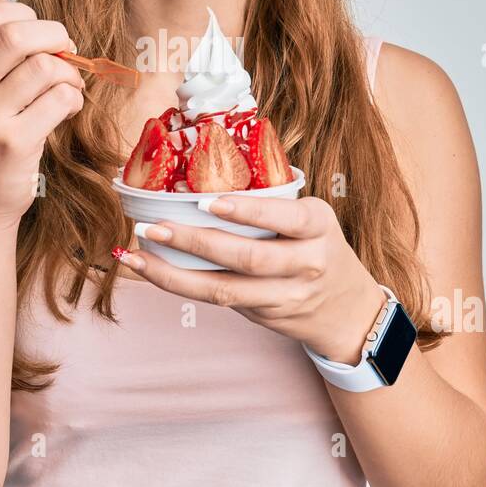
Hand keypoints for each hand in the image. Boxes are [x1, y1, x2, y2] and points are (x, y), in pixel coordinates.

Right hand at [0, 0, 85, 229]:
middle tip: (67, 51)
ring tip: (68, 87)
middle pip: (16, 34)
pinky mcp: (12, 143)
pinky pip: (60, 99)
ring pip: (45, 66)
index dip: (25, 14)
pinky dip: (74, 99)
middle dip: (55, 35)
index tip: (40, 31)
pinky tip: (67, 109)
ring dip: (70, 74)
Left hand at [123, 196, 387, 363]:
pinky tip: (153, 271)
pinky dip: (182, 286)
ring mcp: (286, 296)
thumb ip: (272, 204)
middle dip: (196, 242)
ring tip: (138, 254)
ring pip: (225, 290)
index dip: (247, 212)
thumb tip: (204, 169)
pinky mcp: (265, 317)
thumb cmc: (316, 247)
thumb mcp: (311, 219)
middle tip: (154, 226)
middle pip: (248, 258)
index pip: (284, 217)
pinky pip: (220, 301)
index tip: (208, 202)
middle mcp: (307, 264)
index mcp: (318, 226)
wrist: (346, 310)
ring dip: (175, 274)